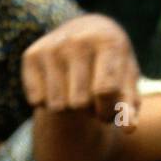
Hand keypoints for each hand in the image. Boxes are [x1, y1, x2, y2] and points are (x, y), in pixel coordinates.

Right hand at [22, 13, 140, 128]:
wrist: (86, 31)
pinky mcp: (31, 55)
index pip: (104, 91)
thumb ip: (129, 106)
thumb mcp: (126, 81)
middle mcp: (77, 40)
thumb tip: (129, 128)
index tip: (111, 109)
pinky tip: (58, 85)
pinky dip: (48, 101)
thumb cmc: (112, 65)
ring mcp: (52, 47)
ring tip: (76, 91)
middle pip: (79, 102)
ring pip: (57, 105)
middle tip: (92, 97)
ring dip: (68, 108)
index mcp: (108, 42)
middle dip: (88, 110)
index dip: (108, 111)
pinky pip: (37, 100)